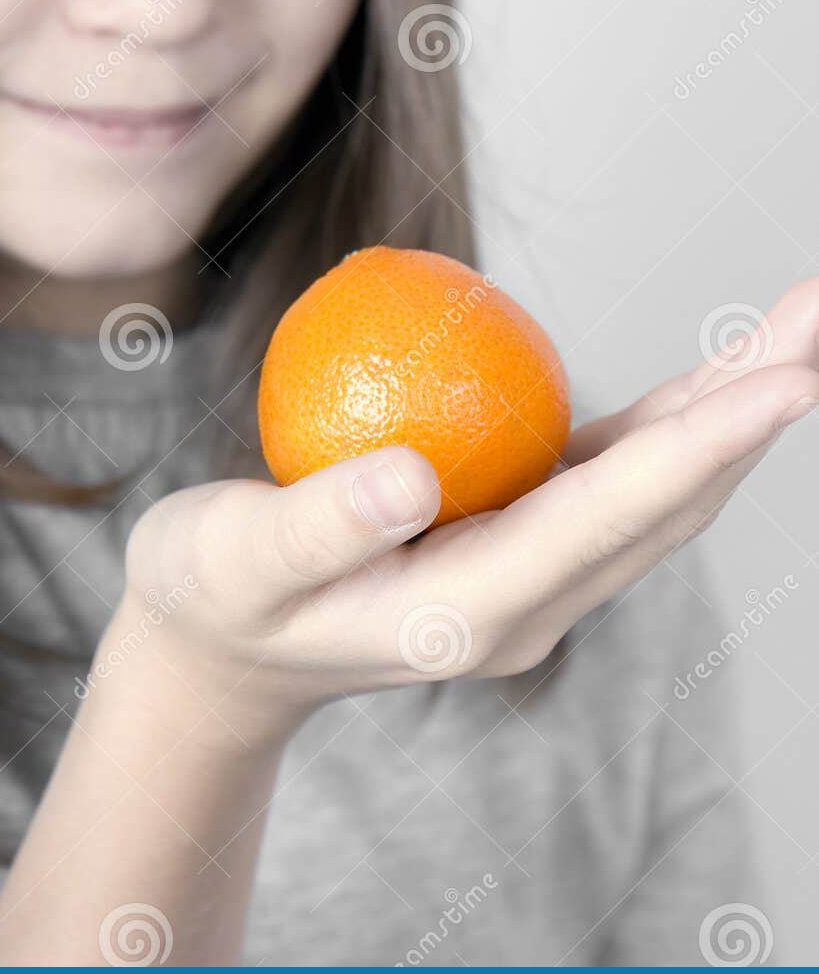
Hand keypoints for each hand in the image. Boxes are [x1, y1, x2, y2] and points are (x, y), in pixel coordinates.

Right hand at [117, 279, 818, 735]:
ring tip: (804, 322)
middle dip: (759, 406)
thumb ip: (315, 528)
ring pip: (664, 486)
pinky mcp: (526, 540)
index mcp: (478, 610)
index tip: (791, 376)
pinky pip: (619, 474)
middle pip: (672, 496)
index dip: (707, 442)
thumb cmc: (214, 594)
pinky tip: (719, 373)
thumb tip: (410, 476)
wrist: (224, 651)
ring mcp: (539, 576)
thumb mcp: (234, 560)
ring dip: (739, 408)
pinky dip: (681, 419)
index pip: (614, 516)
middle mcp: (536, 601)